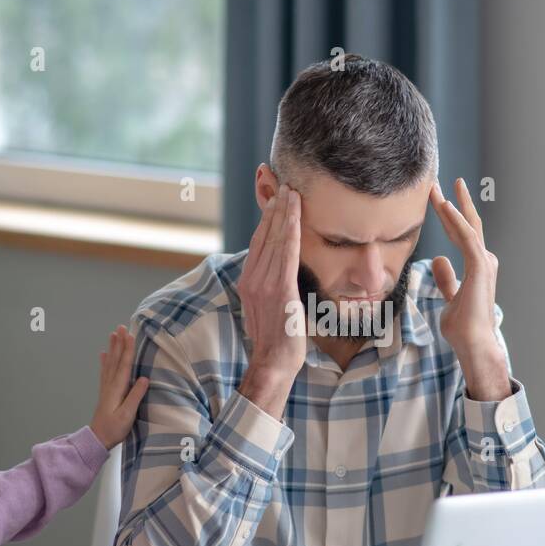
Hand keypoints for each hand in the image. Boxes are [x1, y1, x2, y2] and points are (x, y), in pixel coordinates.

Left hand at [88, 325, 148, 448]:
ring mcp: (107, 388)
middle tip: (120, 327)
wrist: (97, 439)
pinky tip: (104, 354)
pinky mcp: (106, 392)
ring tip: (113, 334)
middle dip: (119, 343)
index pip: (124, 365)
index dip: (127, 349)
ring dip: (112, 348)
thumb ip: (135, 396)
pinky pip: (105, 372)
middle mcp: (110, 385)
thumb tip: (145, 378)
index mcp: (117, 389)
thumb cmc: (114, 429)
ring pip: (110, 363)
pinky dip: (105, 361)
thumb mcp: (127, 415)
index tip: (130, 334)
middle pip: (115, 360)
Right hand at [237, 182, 305, 415]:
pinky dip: (290, 229)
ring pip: (275, 238)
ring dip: (284, 212)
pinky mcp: (279, 289)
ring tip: (291, 190)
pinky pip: (286, 252)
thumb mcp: (270, 307)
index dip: (267, 218)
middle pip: (264, 234)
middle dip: (274, 207)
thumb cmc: (277, 338)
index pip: (259, 241)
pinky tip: (295, 213)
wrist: (273, 362)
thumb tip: (283, 272)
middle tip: (283, 183)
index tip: (275, 197)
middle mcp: (252, 278)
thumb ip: (272, 285)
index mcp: (248, 280)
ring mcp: (264, 283)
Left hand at [429, 178, 510, 400]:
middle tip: (436, 183)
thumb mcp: (449, 298)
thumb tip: (438, 260)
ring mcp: (484, 262)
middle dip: (452, 202)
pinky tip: (446, 206)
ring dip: (451, 206)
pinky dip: (457, 220)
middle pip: (466, 224)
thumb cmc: (463, 327)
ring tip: (437, 188)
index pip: (461, 234)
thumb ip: (446, 279)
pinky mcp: (480, 266)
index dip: (448, 215)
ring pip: (466, 226)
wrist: (473, 343)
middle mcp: (483, 260)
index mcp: (477, 266)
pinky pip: (467, 237)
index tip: (437, 198)